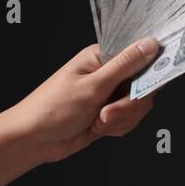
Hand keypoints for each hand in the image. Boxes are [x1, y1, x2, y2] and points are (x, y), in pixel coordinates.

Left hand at [5, 37, 161, 163]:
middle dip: (130, 104)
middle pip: (144, 85)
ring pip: (140, 105)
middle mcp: (109, 73)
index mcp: (103, 57)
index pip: (141, 56)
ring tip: (98, 121)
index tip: (144, 86)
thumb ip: (126, 65)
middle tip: (108, 112)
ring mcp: (110, 94)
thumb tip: (150, 44)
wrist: (34, 141)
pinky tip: (99, 128)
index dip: (150, 71)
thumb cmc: (52, 109)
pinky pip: (131, 119)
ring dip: (122, 118)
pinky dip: (118, 127)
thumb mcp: (93, 86)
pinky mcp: (111, 113)